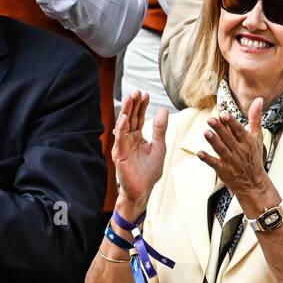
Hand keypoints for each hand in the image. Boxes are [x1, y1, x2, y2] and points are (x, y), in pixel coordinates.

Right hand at [112, 91, 166, 217]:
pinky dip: (122, 128)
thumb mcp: (159, 147)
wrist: (142, 190)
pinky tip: (125, 118)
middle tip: (136, 92)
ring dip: (126, 111)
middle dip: (133, 105)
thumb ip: (160, 130)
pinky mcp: (120, 154)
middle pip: (131, 118)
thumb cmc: (149, 172)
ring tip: (129, 98)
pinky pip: (120, 139)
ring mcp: (123, 146)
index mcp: (138, 138)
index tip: (145, 94)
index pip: (139, 118)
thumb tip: (163, 110)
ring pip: (123, 125)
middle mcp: (129, 140)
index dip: (141, 106)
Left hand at [197, 98, 271, 202]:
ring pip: (221, 150)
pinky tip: (200, 153)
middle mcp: (239, 150)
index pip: (239, 130)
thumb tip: (258, 100)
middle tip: (211, 120)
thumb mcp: (257, 136)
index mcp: (247, 141)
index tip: (225, 115)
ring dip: (214, 142)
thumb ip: (255, 118)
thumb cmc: (254, 157)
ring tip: (206, 133)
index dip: (232, 123)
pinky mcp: (223, 170)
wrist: (253, 182)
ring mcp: (231, 160)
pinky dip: (207, 159)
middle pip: (228, 138)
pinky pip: (214, 163)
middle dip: (220, 129)